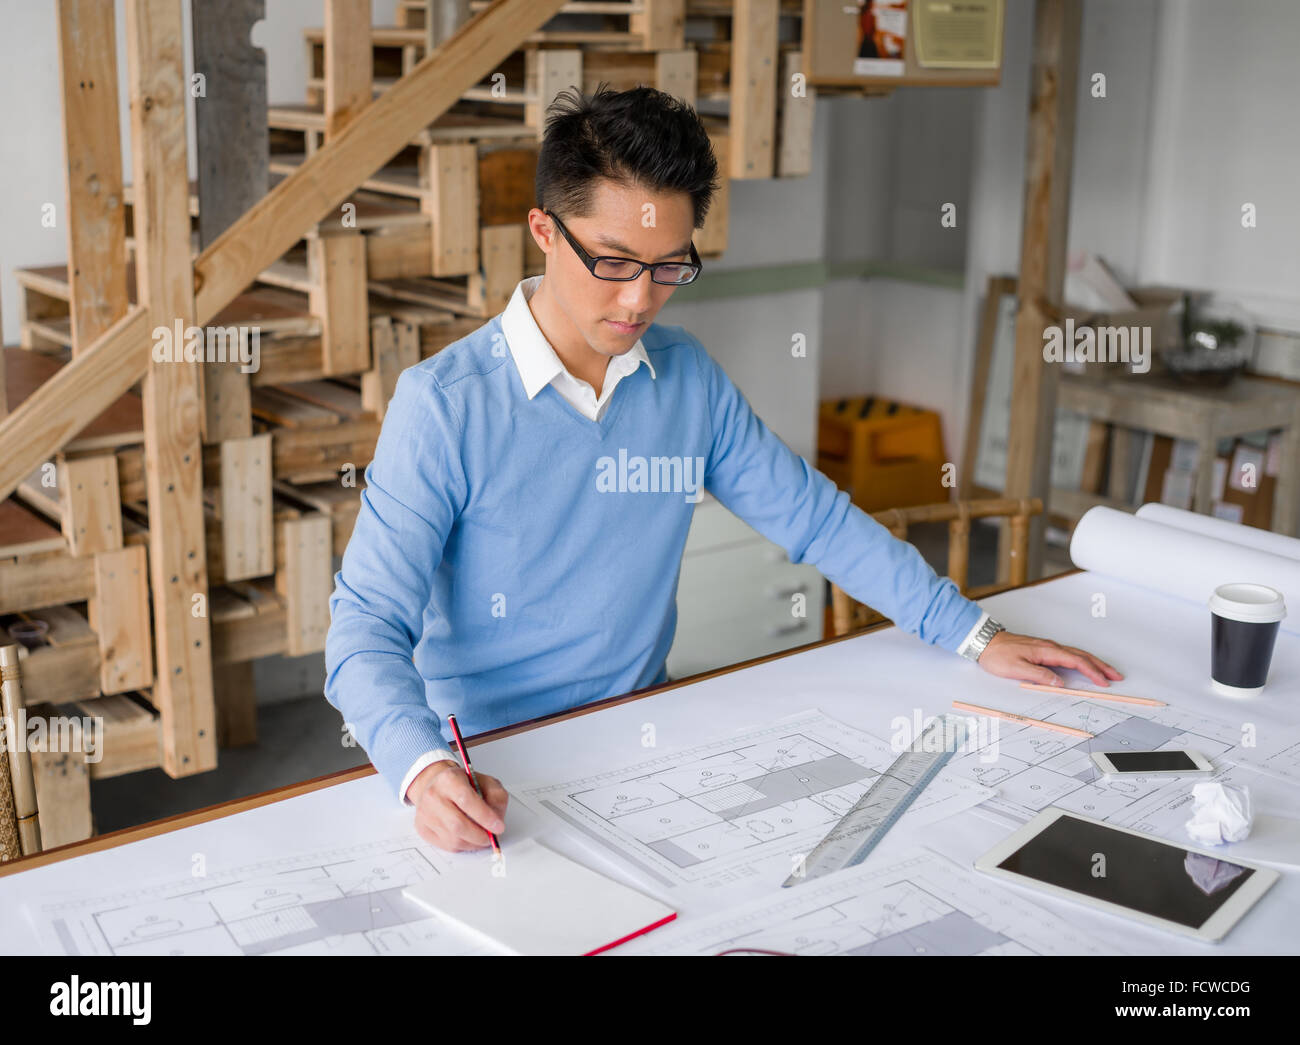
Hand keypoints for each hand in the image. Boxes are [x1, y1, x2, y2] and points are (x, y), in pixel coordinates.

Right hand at [408, 761, 507, 851]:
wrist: (437, 785)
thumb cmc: (463, 784)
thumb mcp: (485, 782)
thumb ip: (496, 797)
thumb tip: (497, 821)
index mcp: (449, 779)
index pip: (466, 800)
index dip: (485, 816)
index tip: (498, 826)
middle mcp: (433, 796)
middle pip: (457, 824)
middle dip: (480, 835)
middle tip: (491, 837)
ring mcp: (425, 814)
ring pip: (453, 839)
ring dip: (473, 843)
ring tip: (481, 837)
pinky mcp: (422, 828)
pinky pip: (446, 846)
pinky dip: (463, 846)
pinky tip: (469, 838)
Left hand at [976, 631, 1123, 687]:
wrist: (984, 641)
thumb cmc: (997, 654)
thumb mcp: (1015, 668)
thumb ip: (1038, 676)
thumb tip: (1059, 683)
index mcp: (1046, 650)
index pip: (1075, 661)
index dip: (1091, 672)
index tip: (1103, 681)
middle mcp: (1050, 647)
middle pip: (1081, 656)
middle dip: (1100, 666)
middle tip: (1116, 676)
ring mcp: (1047, 647)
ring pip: (1076, 654)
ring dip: (1093, 663)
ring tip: (1107, 673)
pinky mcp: (1043, 650)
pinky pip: (1068, 655)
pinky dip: (1081, 661)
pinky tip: (1085, 666)